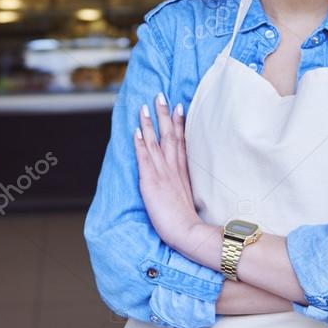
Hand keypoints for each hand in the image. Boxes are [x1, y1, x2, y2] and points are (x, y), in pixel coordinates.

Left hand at [134, 92, 201, 246]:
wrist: (187, 232)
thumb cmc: (189, 221)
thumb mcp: (192, 199)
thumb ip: (188, 186)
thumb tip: (187, 181)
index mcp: (183, 172)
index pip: (181, 141)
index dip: (179, 123)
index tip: (179, 106)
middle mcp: (173, 168)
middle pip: (169, 135)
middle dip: (164, 114)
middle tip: (160, 95)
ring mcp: (162, 173)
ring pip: (155, 142)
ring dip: (149, 123)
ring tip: (145, 106)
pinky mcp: (151, 181)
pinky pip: (144, 157)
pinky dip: (140, 142)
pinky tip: (136, 130)